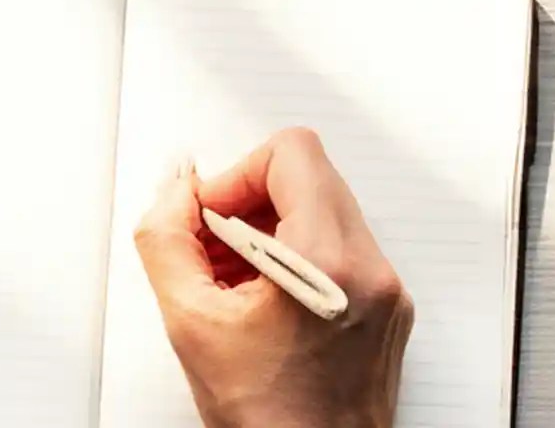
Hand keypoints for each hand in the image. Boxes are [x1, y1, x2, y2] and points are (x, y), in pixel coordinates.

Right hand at [134, 128, 413, 427]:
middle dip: (249, 201)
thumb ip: (167, 239)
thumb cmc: (266, 419)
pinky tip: (260, 300)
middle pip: (310, 177)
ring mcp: (387, 290)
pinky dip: (294, 256)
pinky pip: (340, 249)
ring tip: (233, 281)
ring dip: (269, 229)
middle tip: (214, 246)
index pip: (293, 153)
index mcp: (328, 264)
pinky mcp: (388, 308)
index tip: (211, 214)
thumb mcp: (190, 322)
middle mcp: (371, 270)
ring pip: (325, 211)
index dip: (237, 173)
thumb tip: (174, 194)